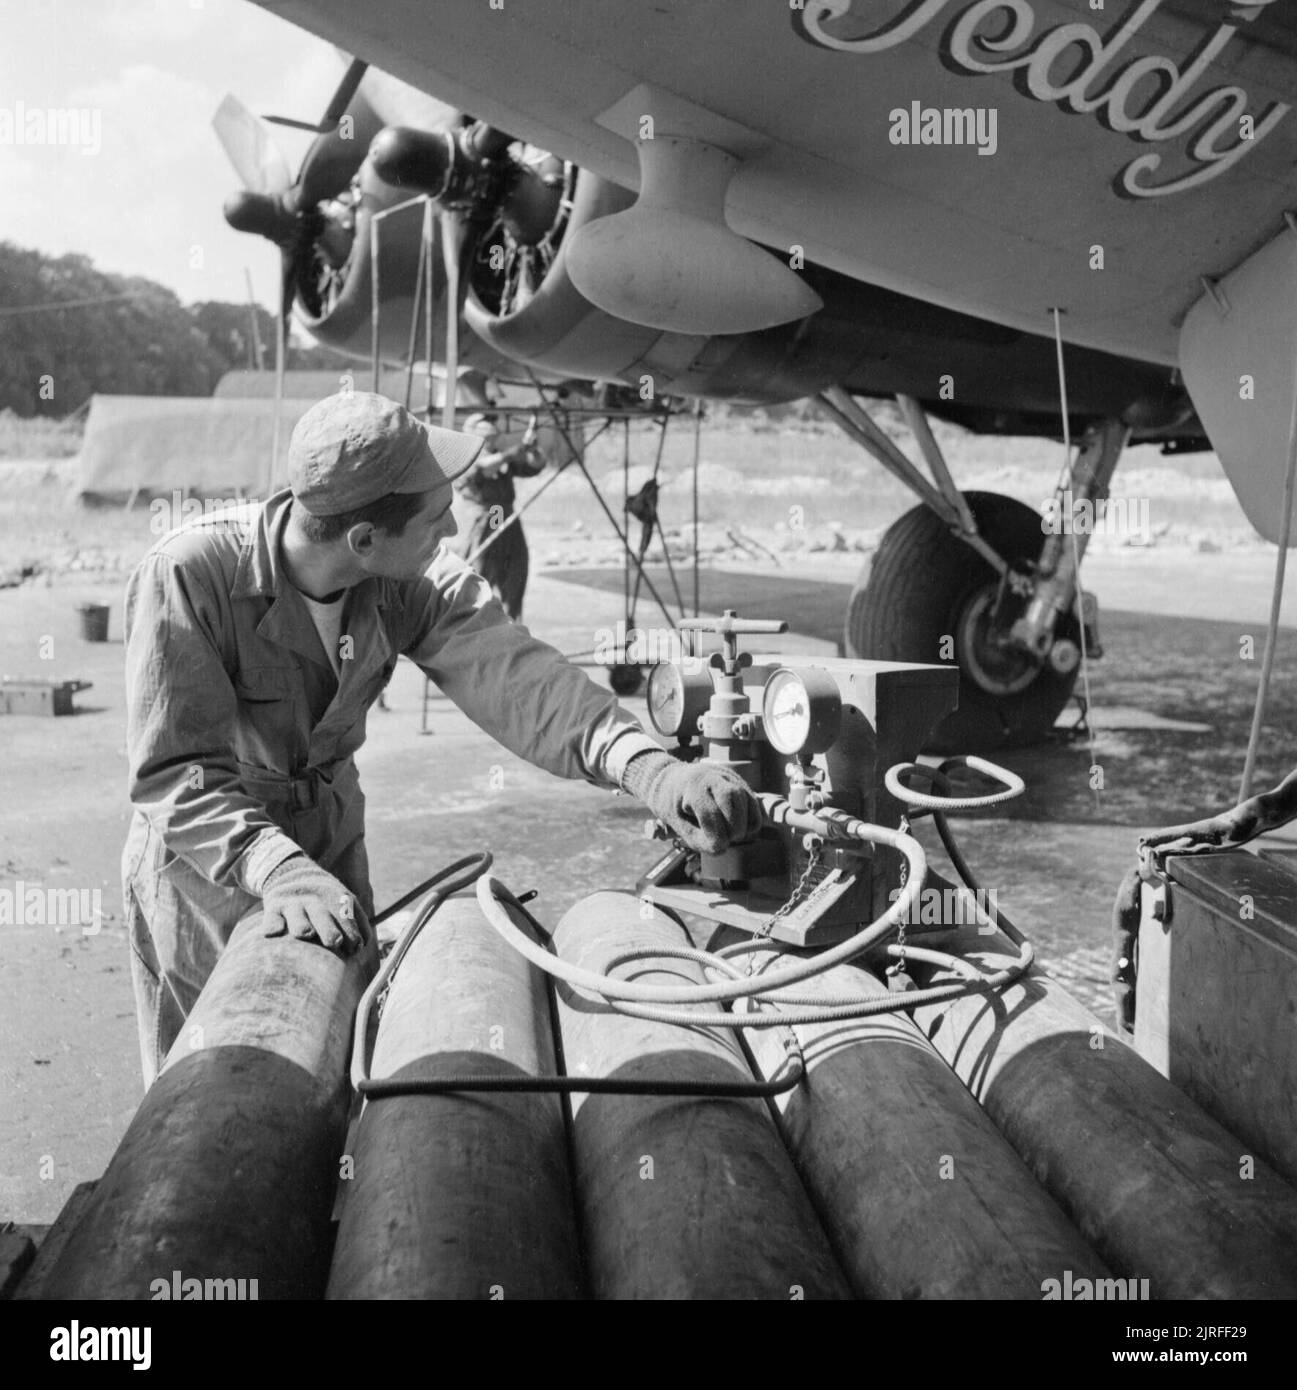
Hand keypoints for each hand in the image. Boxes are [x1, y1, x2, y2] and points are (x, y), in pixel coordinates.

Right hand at [261, 855, 366, 953]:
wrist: (294, 873)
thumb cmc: (326, 900)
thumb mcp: (344, 901)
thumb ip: (357, 921)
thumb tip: (364, 945)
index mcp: (336, 899)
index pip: (346, 918)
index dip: (351, 936)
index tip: (353, 950)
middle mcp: (314, 900)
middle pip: (323, 916)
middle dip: (329, 930)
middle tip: (334, 942)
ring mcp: (293, 904)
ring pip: (297, 916)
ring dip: (302, 925)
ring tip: (306, 933)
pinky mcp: (273, 907)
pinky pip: (271, 918)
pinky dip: (272, 925)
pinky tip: (274, 932)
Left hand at [622, 751, 761, 853]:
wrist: (672, 781)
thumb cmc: (673, 806)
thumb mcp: (678, 824)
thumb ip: (697, 838)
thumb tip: (721, 848)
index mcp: (691, 787)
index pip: (709, 812)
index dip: (717, 835)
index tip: (718, 849)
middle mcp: (710, 776)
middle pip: (731, 797)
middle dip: (735, 825)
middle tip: (730, 841)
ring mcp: (726, 776)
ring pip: (744, 796)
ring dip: (745, 821)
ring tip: (736, 837)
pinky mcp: (737, 780)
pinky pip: (751, 798)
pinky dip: (753, 816)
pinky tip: (745, 830)